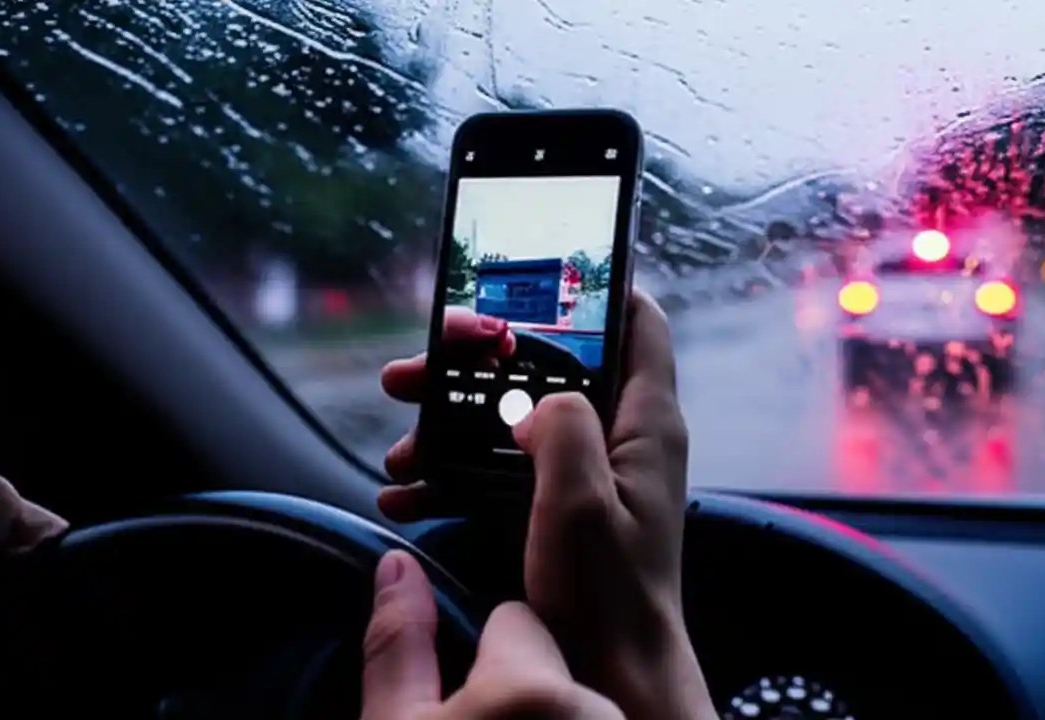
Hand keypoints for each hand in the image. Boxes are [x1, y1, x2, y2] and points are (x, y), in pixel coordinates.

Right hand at [378, 291, 714, 719]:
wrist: (608, 668)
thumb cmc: (607, 595)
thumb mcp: (579, 502)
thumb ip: (563, 427)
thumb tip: (537, 397)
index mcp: (642, 423)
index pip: (637, 321)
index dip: (593, 285)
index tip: (531, 275)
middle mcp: (620, 438)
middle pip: (552, 365)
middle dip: (482, 361)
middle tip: (420, 367)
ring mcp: (591, 472)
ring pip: (517, 416)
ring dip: (454, 423)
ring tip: (401, 445)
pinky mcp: (563, 504)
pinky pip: (505, 468)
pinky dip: (458, 473)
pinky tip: (409, 492)